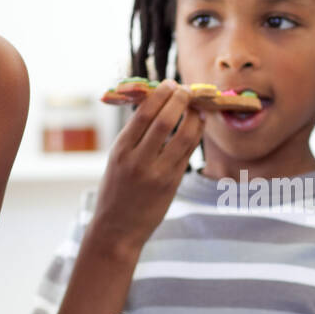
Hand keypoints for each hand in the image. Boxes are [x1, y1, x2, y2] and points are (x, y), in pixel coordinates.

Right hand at [89, 80, 204, 252]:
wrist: (116, 229)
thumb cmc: (116, 191)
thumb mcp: (116, 160)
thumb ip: (134, 137)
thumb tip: (156, 106)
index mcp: (120, 150)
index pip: (143, 114)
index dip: (160, 95)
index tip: (170, 83)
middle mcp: (137, 160)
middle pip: (164, 121)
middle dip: (179, 100)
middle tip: (187, 89)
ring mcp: (156, 173)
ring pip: (183, 137)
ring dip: (194, 117)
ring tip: (197, 106)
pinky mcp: (171, 184)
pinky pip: (188, 153)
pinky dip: (196, 135)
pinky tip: (198, 124)